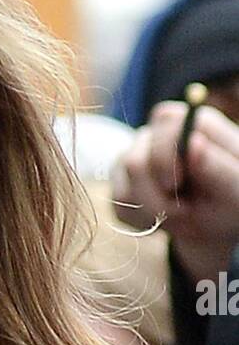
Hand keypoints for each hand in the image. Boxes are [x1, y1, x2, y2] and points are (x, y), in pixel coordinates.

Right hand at [110, 102, 238, 284]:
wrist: (215, 222)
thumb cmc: (230, 200)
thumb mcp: (233, 187)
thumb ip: (216, 166)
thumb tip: (193, 142)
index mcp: (192, 122)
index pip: (163, 127)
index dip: (166, 161)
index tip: (180, 186)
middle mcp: (160, 132)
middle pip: (134, 161)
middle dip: (157, 198)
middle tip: (184, 212)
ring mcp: (136, 153)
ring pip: (123, 189)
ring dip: (151, 212)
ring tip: (178, 218)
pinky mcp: (121, 178)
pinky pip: (118, 204)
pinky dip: (140, 221)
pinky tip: (162, 219)